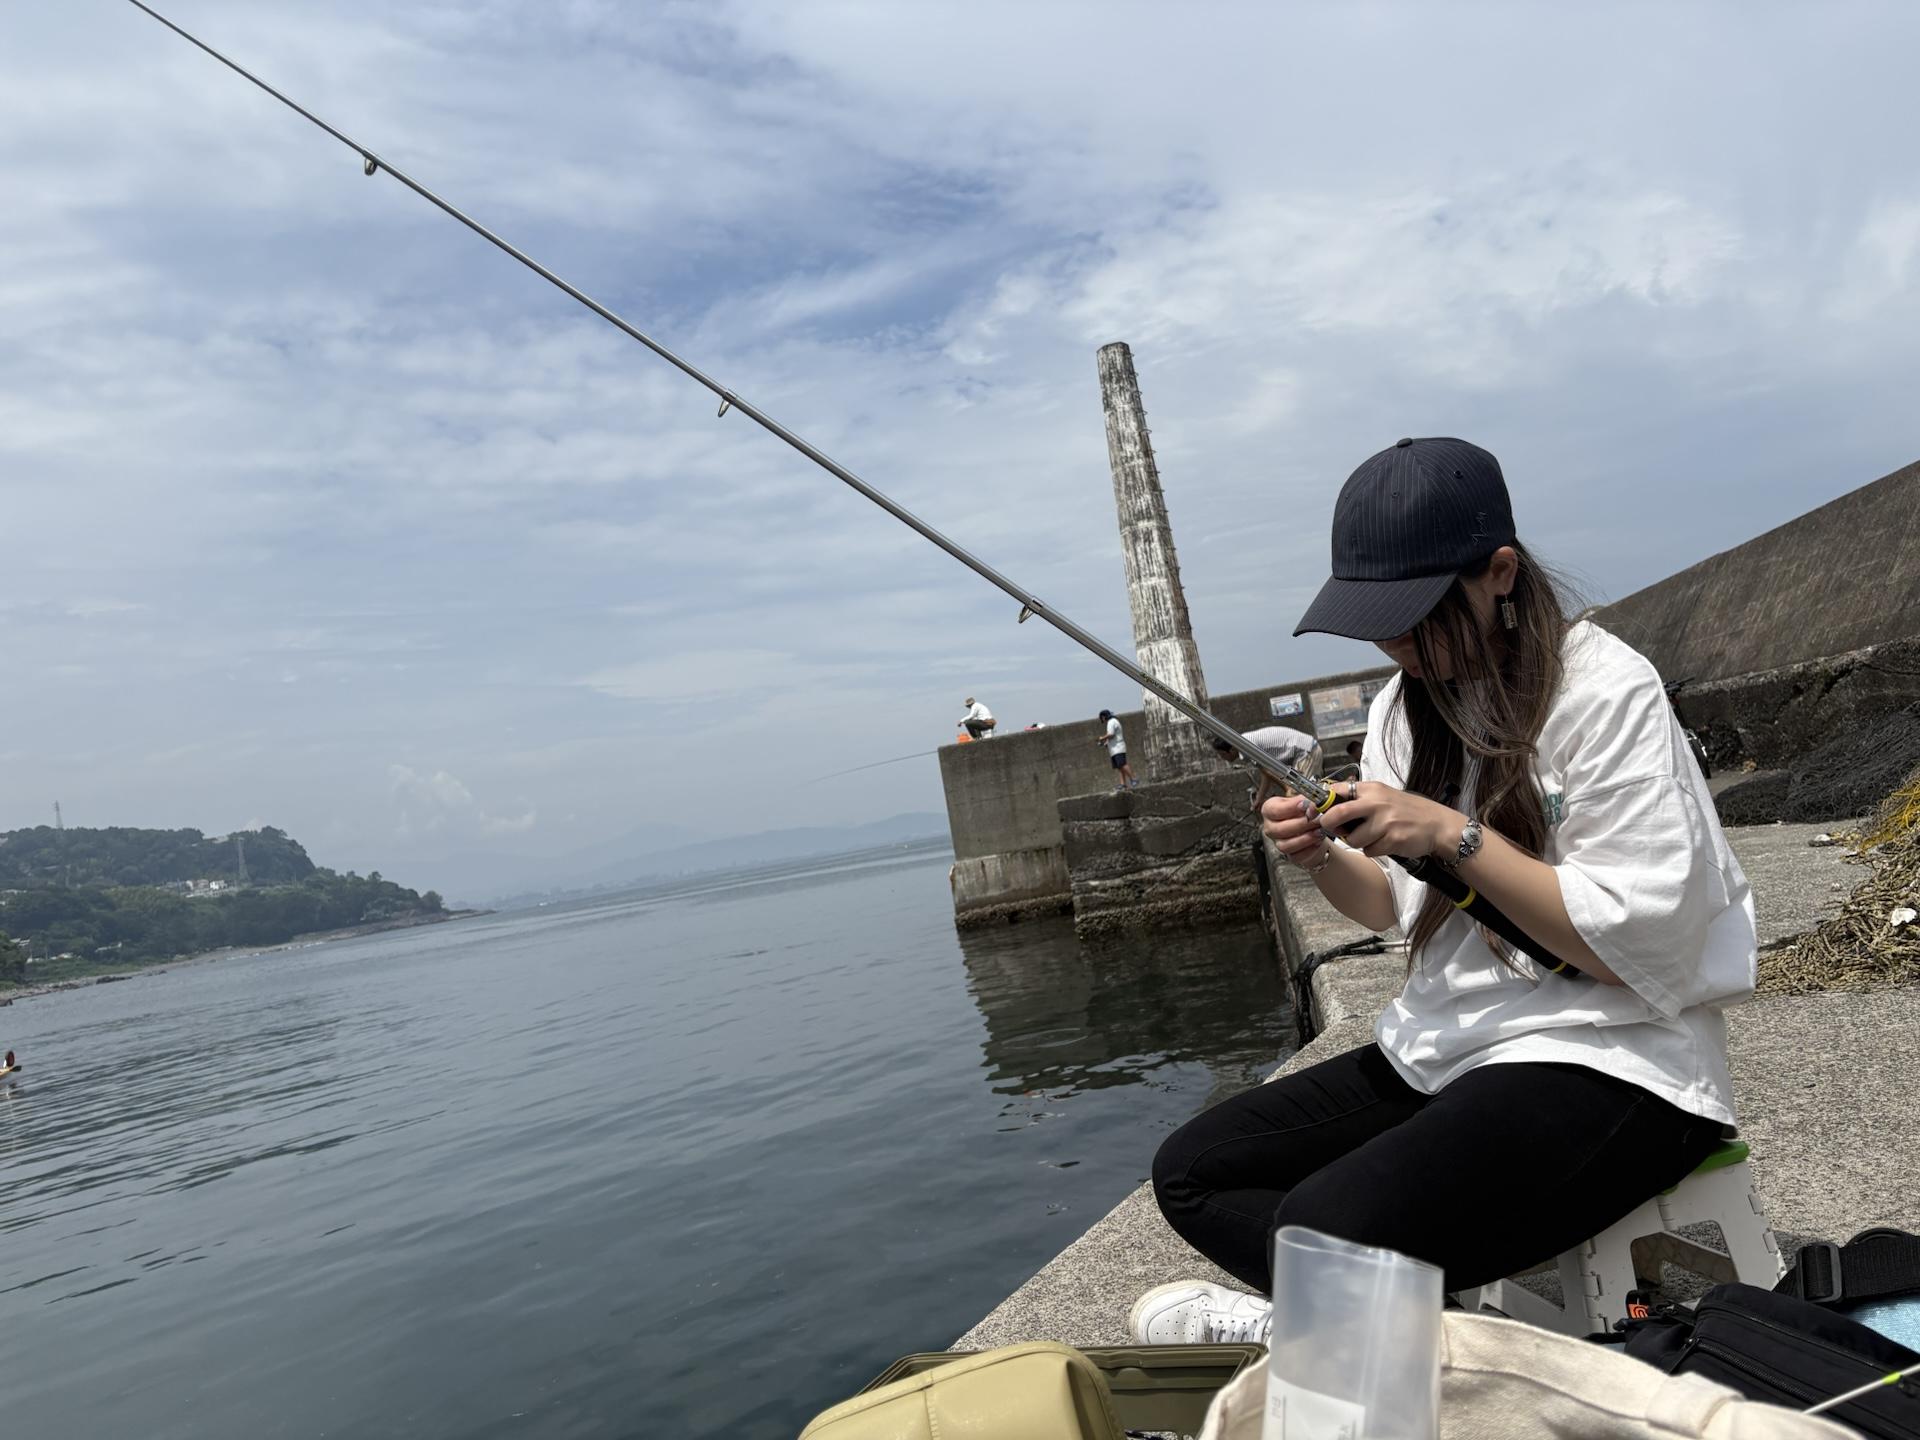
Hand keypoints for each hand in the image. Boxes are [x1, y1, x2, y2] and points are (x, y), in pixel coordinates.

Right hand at [1260, 794, 1332, 865]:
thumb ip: (1305, 801)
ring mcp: (1278, 842)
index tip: (1306, 804)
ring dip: (1305, 838)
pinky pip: (1296, 856)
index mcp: (1270, 810)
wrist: (1311, 826)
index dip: (1291, 808)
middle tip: (1316, 818)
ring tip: (1320, 831)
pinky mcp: (1289, 855)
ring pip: (1286, 846)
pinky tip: (1318, 841)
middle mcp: (1271, 827)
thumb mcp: (1302, 800)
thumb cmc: (1303, 811)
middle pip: (1279, 829)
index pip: (1273, 810)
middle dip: (1301, 824)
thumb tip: (1312, 804)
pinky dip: (1309, 849)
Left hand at [1319, 781, 1461, 859]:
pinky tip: (1384, 844)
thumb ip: (1359, 800)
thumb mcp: (1383, 796)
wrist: (1437, 824)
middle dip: (1327, 823)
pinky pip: (1369, 851)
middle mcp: (1376, 803)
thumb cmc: (1408, 811)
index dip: (1320, 802)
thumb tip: (1329, 808)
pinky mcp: (1392, 840)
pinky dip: (1373, 850)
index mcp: (1371, 789)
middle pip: (1337, 813)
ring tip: (1371, 837)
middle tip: (1330, 828)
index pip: (1336, 790)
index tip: (1314, 811)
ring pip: (1353, 838)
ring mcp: (1385, 822)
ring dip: (1357, 842)